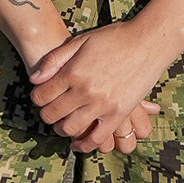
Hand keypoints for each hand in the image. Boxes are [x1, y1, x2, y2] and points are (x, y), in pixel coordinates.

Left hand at [23, 16, 180, 152]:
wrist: (149, 41)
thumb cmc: (114, 38)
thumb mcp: (80, 41)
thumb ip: (54, 59)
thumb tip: (34, 79)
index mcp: (73, 72)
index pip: (42, 95)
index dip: (37, 98)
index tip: (41, 97)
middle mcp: (85, 91)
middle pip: (53, 114)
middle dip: (46, 114)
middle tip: (50, 111)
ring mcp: (103, 104)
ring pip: (71, 128)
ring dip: (61, 129)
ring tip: (62, 124)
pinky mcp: (119, 113)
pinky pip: (98, 137)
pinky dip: (84, 145)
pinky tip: (77, 144)